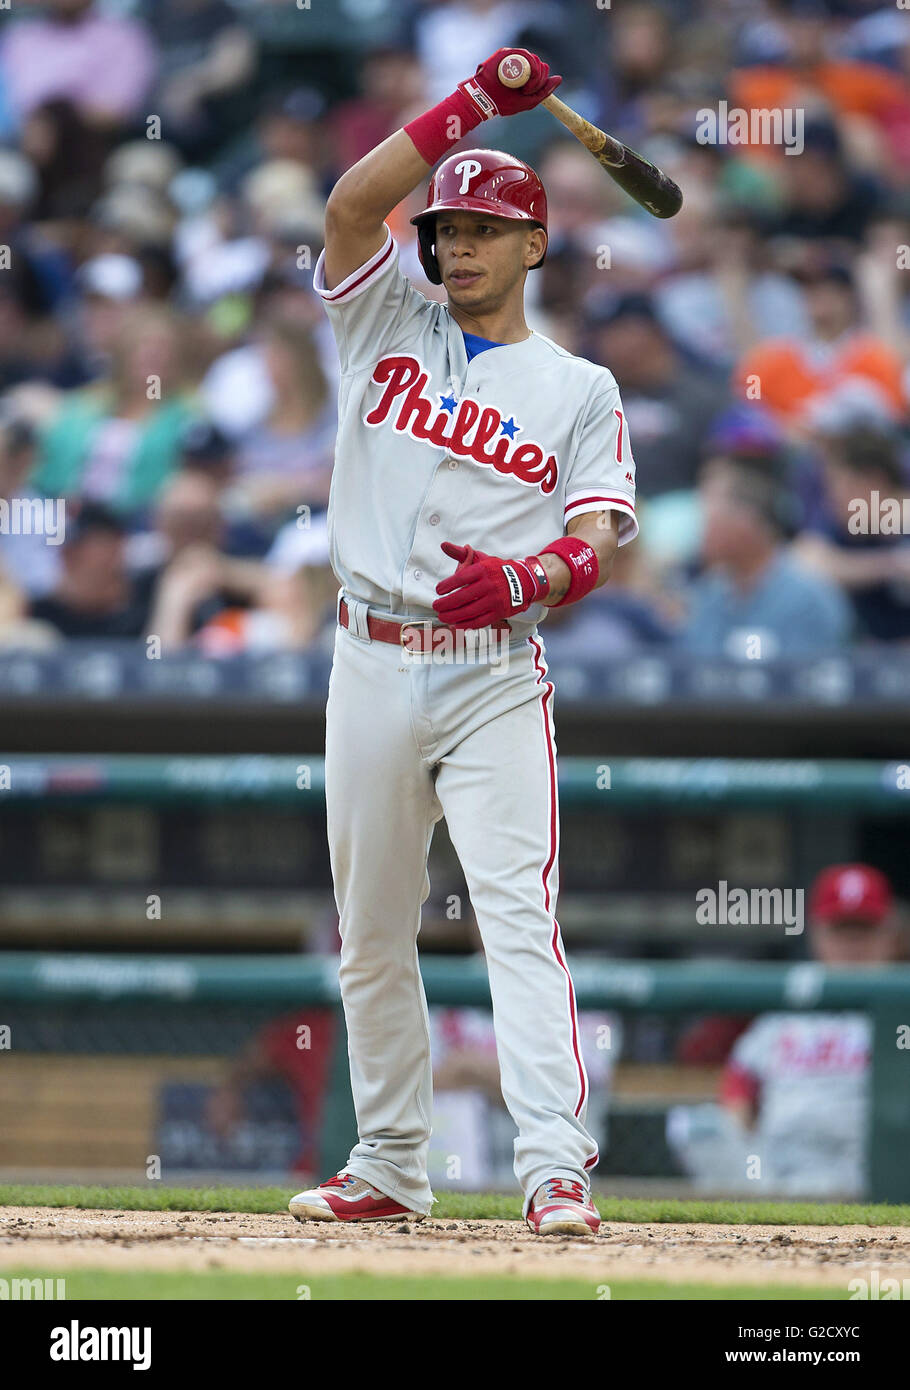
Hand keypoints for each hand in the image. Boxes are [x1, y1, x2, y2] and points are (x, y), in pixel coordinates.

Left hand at [433, 540, 548, 627]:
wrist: (524, 581)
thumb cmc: (497, 570)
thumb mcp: (481, 558)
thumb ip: (461, 553)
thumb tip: (443, 545)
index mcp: (483, 570)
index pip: (460, 578)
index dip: (447, 585)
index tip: (438, 590)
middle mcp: (489, 585)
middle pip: (462, 597)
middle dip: (445, 604)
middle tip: (436, 606)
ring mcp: (495, 600)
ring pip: (469, 612)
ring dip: (452, 616)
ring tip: (442, 616)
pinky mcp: (499, 613)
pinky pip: (479, 622)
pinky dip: (465, 625)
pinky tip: (455, 624)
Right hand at [458, 47, 561, 120]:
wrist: (484, 100)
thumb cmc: (503, 102)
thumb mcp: (529, 101)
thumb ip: (545, 91)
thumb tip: (559, 79)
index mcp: (526, 73)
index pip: (543, 70)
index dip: (542, 81)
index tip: (530, 93)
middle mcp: (521, 63)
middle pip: (541, 65)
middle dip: (539, 80)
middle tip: (526, 91)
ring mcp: (514, 57)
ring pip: (535, 60)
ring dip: (534, 76)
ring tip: (524, 88)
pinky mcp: (506, 53)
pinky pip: (525, 55)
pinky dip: (529, 67)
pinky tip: (523, 80)